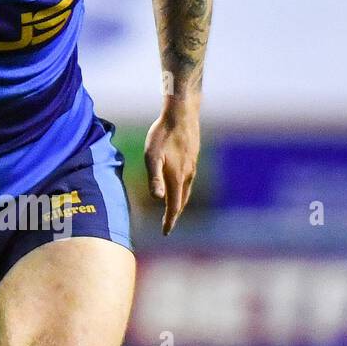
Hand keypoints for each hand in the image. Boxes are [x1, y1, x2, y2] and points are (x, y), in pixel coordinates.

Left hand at [144, 99, 199, 234]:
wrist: (182, 113)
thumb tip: (157, 199)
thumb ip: (154, 178)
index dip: (169, 220)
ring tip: (173, 208)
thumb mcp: (152, 156)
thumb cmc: (162, 134)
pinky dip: (183, 188)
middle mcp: (188, 175)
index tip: (165, 232)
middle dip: (175, 214)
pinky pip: (189, 179)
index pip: (174, 206)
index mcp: (177, 177)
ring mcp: (193, 165)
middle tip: (168, 225)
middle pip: (182, 200)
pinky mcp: (193, 157)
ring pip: (187, 189)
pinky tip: (179, 183)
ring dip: (180, 201)